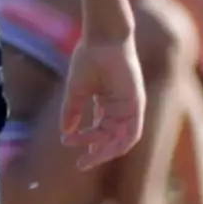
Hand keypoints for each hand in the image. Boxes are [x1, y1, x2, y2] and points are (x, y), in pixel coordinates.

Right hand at [61, 34, 146, 168]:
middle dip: (96, 153)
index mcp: (107, 103)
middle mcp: (120, 108)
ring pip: (121, 139)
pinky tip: (105, 148)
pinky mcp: (136, 103)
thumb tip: (65, 133)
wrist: (103, 39)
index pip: (99, 130)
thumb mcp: (77, 90)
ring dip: (107, 152)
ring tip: (90, 159)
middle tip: (81, 164)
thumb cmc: (89, 58)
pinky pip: (133, 131)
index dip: (84, 140)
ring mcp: (130, 106)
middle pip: (111, 139)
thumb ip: (71, 111)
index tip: (66, 142)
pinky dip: (121, 143)